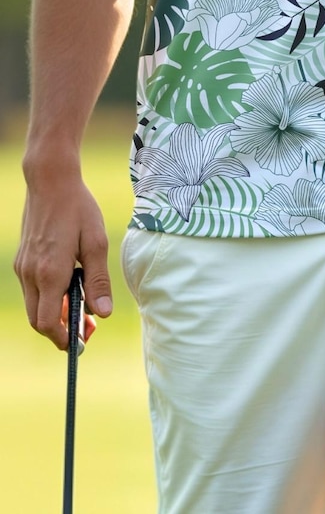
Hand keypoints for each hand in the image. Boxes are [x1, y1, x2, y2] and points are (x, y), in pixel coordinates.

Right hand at [15, 163, 112, 349]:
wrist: (50, 182)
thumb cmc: (78, 209)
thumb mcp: (96, 242)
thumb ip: (98, 280)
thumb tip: (102, 314)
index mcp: (50, 273)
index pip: (47, 323)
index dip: (63, 338)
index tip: (81, 342)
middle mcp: (31, 274)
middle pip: (38, 320)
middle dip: (60, 330)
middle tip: (87, 329)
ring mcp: (23, 267)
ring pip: (34, 306)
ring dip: (54, 314)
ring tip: (82, 307)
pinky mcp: (22, 260)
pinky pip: (32, 289)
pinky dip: (48, 298)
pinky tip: (69, 286)